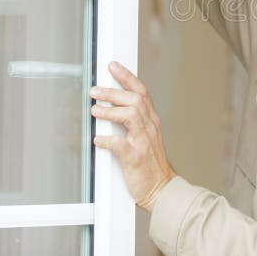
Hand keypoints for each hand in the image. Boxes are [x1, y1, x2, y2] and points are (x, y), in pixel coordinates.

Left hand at [91, 61, 176, 211]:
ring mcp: (143, 142)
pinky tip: (97, 139)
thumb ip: (130, 121)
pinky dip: (108, 140)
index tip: (113, 66)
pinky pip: (122, 145)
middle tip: (95, 90)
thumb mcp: (144, 137)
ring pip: (131, 116)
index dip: (127, 77)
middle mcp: (149, 128)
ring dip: (111, 111)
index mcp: (151, 121)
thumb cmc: (150, 164)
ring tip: (95, 110)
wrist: (161, 188)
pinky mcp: (135, 159)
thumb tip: (108, 108)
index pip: (141, 92)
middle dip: (113, 92)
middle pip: (135, 100)